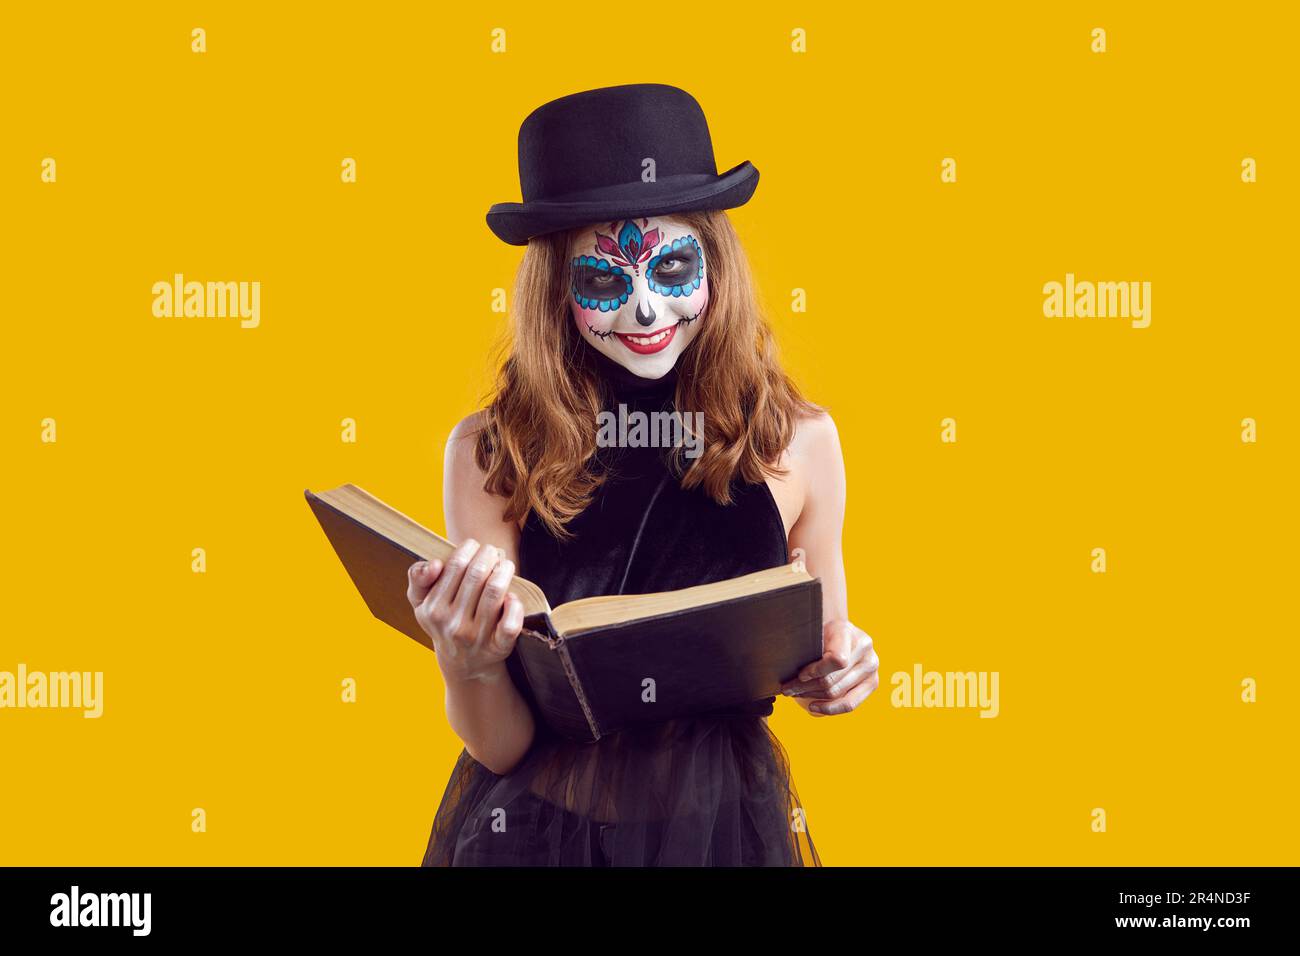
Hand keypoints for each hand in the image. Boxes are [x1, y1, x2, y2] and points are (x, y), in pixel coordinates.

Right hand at [406, 539, 523, 682]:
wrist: (463, 663)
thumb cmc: (444, 621)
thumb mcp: (421, 602)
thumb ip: (417, 577)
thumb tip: (435, 564)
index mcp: (432, 609)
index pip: (455, 566)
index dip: (469, 548)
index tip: (474, 546)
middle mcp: (452, 624)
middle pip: (477, 574)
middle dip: (489, 555)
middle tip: (493, 552)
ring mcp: (476, 637)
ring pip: (495, 591)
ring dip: (504, 570)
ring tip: (505, 565)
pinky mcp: (498, 647)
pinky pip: (510, 624)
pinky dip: (515, 605)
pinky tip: (512, 596)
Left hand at [781, 619, 879, 715]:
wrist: (843, 634)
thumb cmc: (823, 634)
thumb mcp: (815, 632)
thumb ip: (807, 649)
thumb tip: (787, 672)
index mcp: (849, 632)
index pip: (836, 660)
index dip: (816, 671)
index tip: (800, 675)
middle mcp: (865, 650)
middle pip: (832, 680)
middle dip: (805, 687)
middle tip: (787, 689)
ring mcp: (871, 668)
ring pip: (837, 693)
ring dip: (812, 696)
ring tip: (796, 694)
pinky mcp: (872, 683)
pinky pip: (850, 704)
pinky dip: (830, 708)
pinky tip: (813, 706)